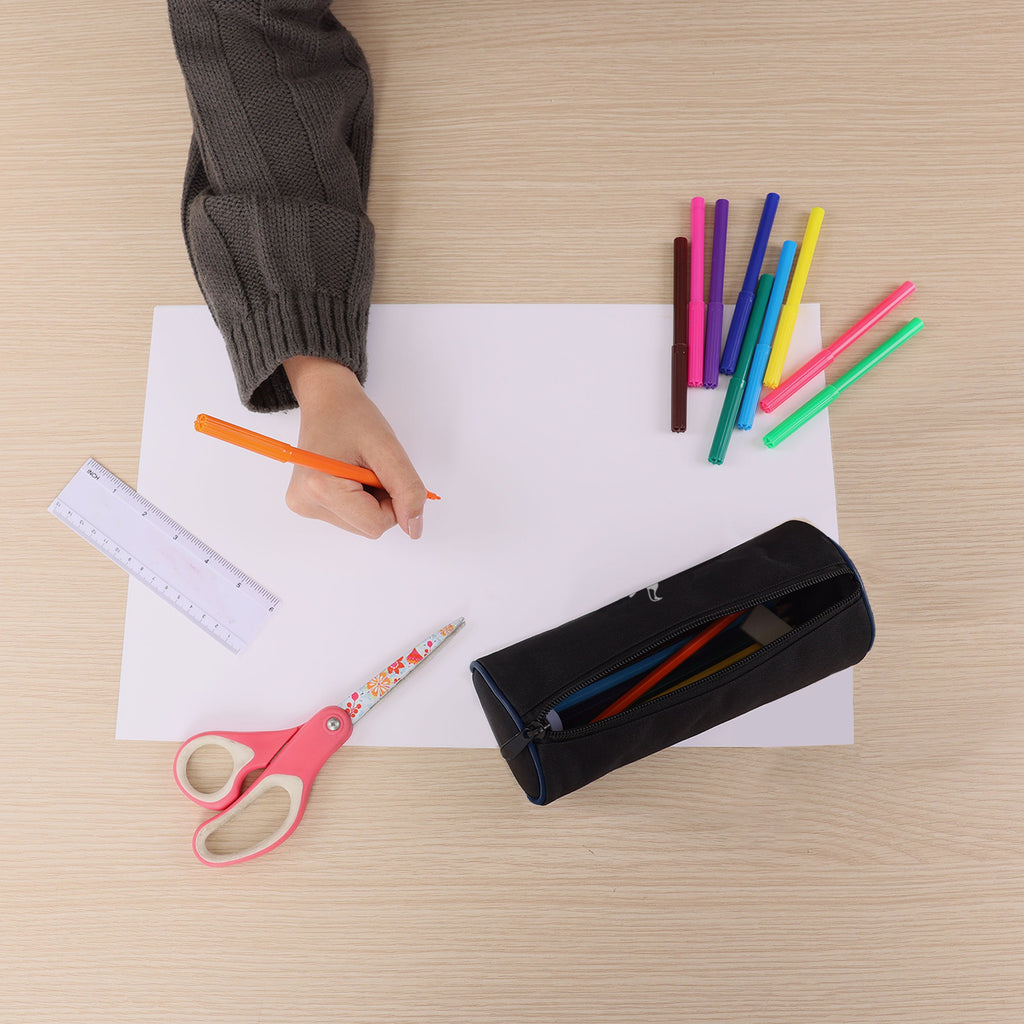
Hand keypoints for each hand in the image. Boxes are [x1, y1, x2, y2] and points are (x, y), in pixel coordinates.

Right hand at [282, 357, 425, 539]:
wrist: (327, 400)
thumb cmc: (354, 417)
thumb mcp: (389, 450)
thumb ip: (407, 490)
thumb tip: (414, 529)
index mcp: (320, 489)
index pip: (376, 524)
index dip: (393, 502)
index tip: (385, 472)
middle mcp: (304, 503)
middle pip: (368, 527)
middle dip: (381, 500)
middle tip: (371, 466)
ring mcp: (303, 506)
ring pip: (362, 524)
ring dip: (371, 500)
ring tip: (359, 467)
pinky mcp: (306, 504)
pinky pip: (350, 517)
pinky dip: (360, 500)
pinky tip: (350, 474)